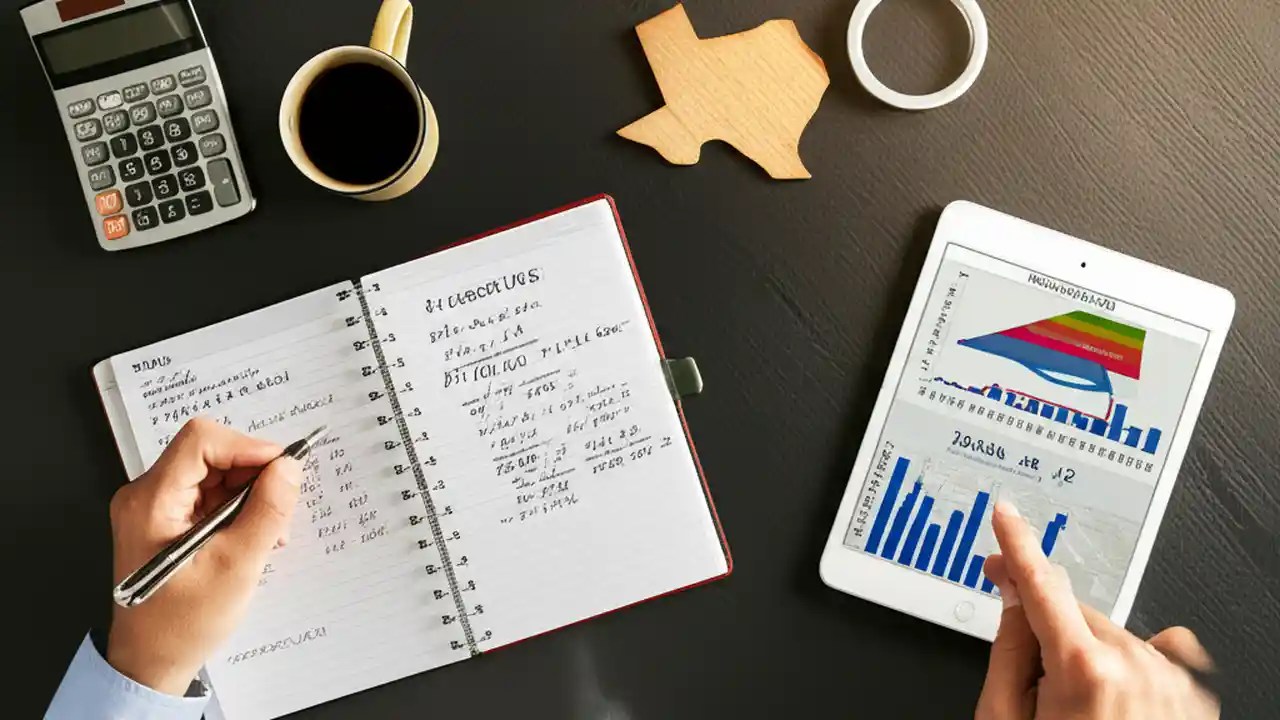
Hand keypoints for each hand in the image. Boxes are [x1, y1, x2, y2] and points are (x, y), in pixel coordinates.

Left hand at [107, 418, 301, 694]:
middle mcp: (146, 495)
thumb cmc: (184, 622)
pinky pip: (208, 495)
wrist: (150, 661)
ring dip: (248, 494)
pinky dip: (236, 508)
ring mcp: (153, 507)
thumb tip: (289, 467)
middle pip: (209, 454)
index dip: (247, 447)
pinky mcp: (165, 520)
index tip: (283, 469)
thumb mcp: (236, 567)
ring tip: (269, 533)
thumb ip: (266, 512)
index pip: (201, 441)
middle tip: (280, 511)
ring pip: (213, 473)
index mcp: (151, 501)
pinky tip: (251, 537)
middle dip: (252, 475)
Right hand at [976, 501, 1218, 719]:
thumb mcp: (1005, 719)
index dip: (1016, 543)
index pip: (1040, 583)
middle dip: (1046, 632)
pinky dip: (1136, 661)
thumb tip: (1013, 597)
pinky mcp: (1193, 691)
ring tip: (1080, 712)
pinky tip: (1125, 694)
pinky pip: (1158, 650)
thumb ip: (1008, 649)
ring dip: (1088, 654)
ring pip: (1110, 633)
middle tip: (1033, 685)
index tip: (1006, 515)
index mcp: (1082, 667)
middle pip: (1072, 613)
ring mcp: (1171, 676)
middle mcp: (1135, 662)